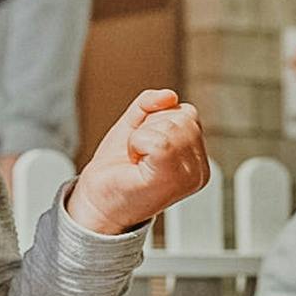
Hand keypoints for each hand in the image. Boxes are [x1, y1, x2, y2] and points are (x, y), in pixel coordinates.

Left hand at [65, 90, 207, 236]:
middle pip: (181, 117)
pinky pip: (159, 140)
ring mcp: (188, 176)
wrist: (97, 200)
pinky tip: (136, 163)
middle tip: (139, 154)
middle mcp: (198, 169)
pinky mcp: (171, 180)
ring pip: (170, 126)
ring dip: (142, 137)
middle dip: (149, 127)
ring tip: (137, 159)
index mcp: (196, 157)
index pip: (187, 113)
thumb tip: (169, 95)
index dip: (157, 121)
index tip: (145, 147)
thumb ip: (150, 105)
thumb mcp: (133, 126)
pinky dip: (138, 144)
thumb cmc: (115, 170)